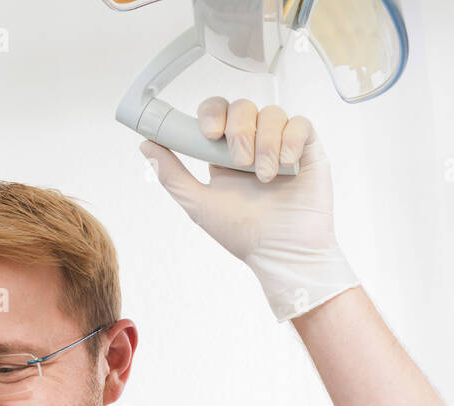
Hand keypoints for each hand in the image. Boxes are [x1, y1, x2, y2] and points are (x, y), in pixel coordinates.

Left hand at [139, 97, 359, 322]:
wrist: (283, 252)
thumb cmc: (244, 234)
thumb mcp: (199, 204)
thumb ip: (172, 175)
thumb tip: (145, 145)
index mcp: (225, 154)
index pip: (217, 113)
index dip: (212, 114)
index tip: (209, 133)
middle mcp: (254, 144)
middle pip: (242, 106)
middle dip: (238, 129)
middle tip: (240, 161)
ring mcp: (282, 144)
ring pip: (271, 113)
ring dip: (265, 142)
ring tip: (265, 177)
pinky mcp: (308, 149)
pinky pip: (300, 123)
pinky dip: (290, 141)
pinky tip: (286, 166)